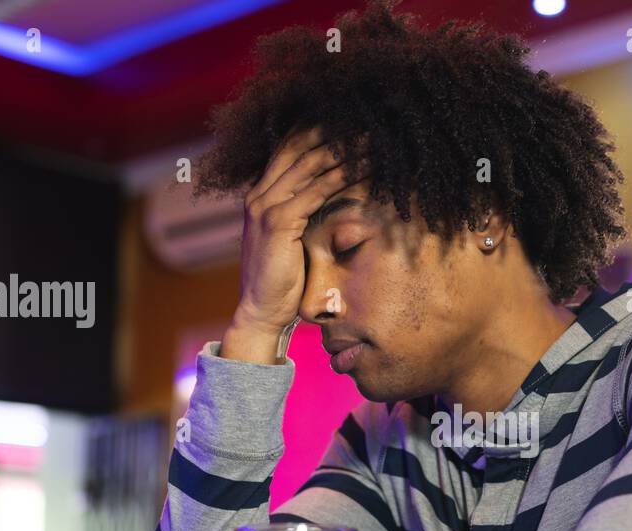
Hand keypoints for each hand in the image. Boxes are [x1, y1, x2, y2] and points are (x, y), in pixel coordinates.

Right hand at [221, 127, 363, 362]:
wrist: (261, 310)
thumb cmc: (282, 279)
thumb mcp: (290, 239)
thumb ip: (300, 214)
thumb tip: (328, 198)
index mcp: (260, 195)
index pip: (287, 149)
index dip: (315, 131)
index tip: (346, 120)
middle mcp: (259, 194)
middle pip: (298, 148)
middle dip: (332, 132)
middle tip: (365, 120)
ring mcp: (266, 207)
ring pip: (309, 166)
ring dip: (343, 150)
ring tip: (372, 139)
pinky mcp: (278, 223)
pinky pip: (315, 192)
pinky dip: (340, 177)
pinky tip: (362, 167)